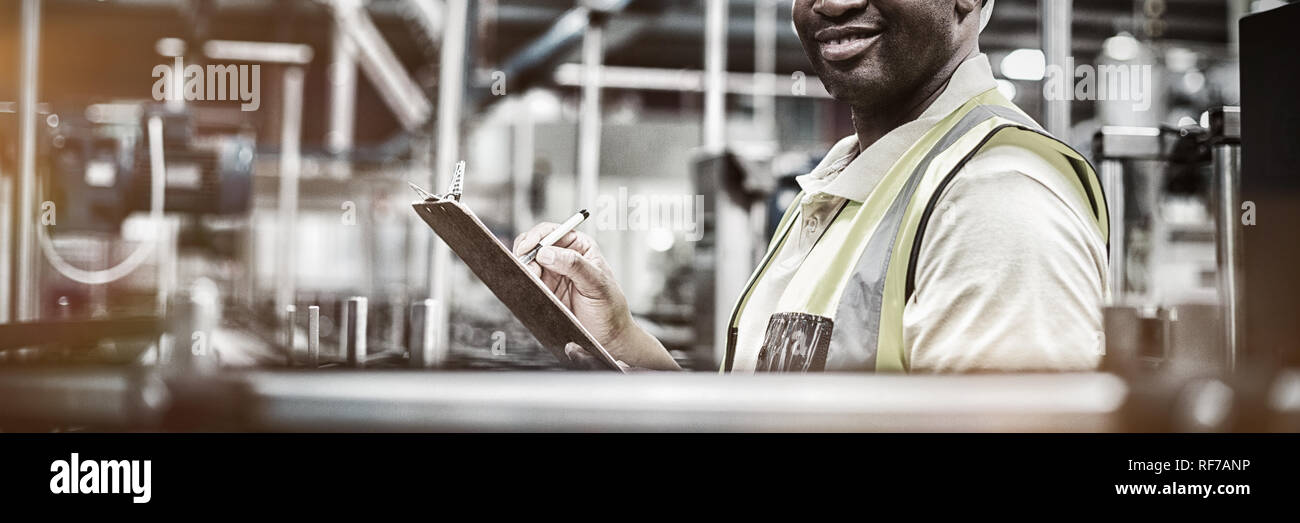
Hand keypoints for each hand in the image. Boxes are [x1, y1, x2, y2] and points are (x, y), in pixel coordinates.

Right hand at [513, 223, 679, 370]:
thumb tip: (545, 253)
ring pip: (528, 265)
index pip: (552, 232)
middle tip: (528, 270)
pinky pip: (528, 284)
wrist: (608, 337)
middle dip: (527, 256)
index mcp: (580, 247)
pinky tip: (531, 291)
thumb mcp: (596, 283)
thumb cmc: (610, 308)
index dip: (537, 237)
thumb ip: (574, 265)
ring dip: (525, 272)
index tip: (527, 247)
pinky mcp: (544, 292)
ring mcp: (552, 275)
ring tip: (534, 283)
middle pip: (535, 247)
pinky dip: (525, 285)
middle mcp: (564, 257)